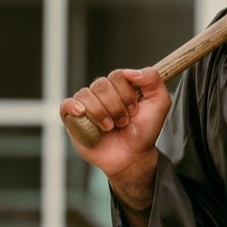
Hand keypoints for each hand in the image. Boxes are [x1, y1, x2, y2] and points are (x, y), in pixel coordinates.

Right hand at [60, 68, 170, 185]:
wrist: (133, 155)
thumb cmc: (145, 129)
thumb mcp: (160, 102)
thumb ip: (153, 79)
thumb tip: (131, 71)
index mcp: (121, 85)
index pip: (117, 75)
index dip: (126, 93)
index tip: (134, 109)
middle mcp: (103, 92)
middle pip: (101, 84)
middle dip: (116, 106)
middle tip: (124, 121)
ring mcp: (88, 105)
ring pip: (86, 94)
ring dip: (101, 113)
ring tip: (110, 127)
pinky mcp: (73, 119)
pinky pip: (66, 105)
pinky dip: (73, 106)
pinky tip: (82, 113)